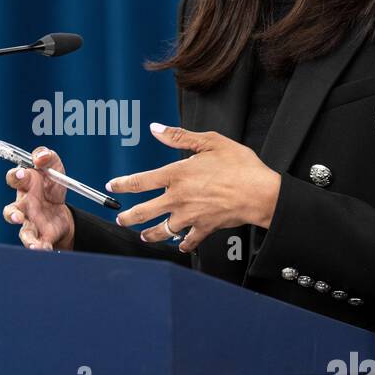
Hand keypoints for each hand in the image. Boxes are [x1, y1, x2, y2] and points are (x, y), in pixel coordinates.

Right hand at [3, 146, 74, 250]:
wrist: (61, 211)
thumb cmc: (50, 187)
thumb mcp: (54, 167)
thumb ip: (47, 156)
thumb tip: (40, 157)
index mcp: (25, 186)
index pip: (14, 179)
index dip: (15, 176)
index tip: (21, 173)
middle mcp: (24, 206)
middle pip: (12, 211)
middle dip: (13, 214)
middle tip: (18, 216)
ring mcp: (31, 223)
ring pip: (23, 232)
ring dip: (27, 239)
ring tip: (32, 243)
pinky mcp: (41, 237)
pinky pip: (39, 244)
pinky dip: (40, 248)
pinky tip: (44, 249)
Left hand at [108, 123, 281, 251]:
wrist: (260, 193)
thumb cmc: (240, 167)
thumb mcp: (210, 142)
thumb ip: (180, 136)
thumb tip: (156, 128)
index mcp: (177, 175)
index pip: (141, 181)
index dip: (123, 184)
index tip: (113, 186)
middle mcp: (179, 198)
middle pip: (144, 212)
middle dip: (128, 217)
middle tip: (121, 218)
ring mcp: (190, 216)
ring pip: (162, 230)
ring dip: (150, 234)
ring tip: (143, 235)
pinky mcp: (204, 228)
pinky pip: (189, 241)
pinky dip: (183, 245)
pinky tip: (180, 245)